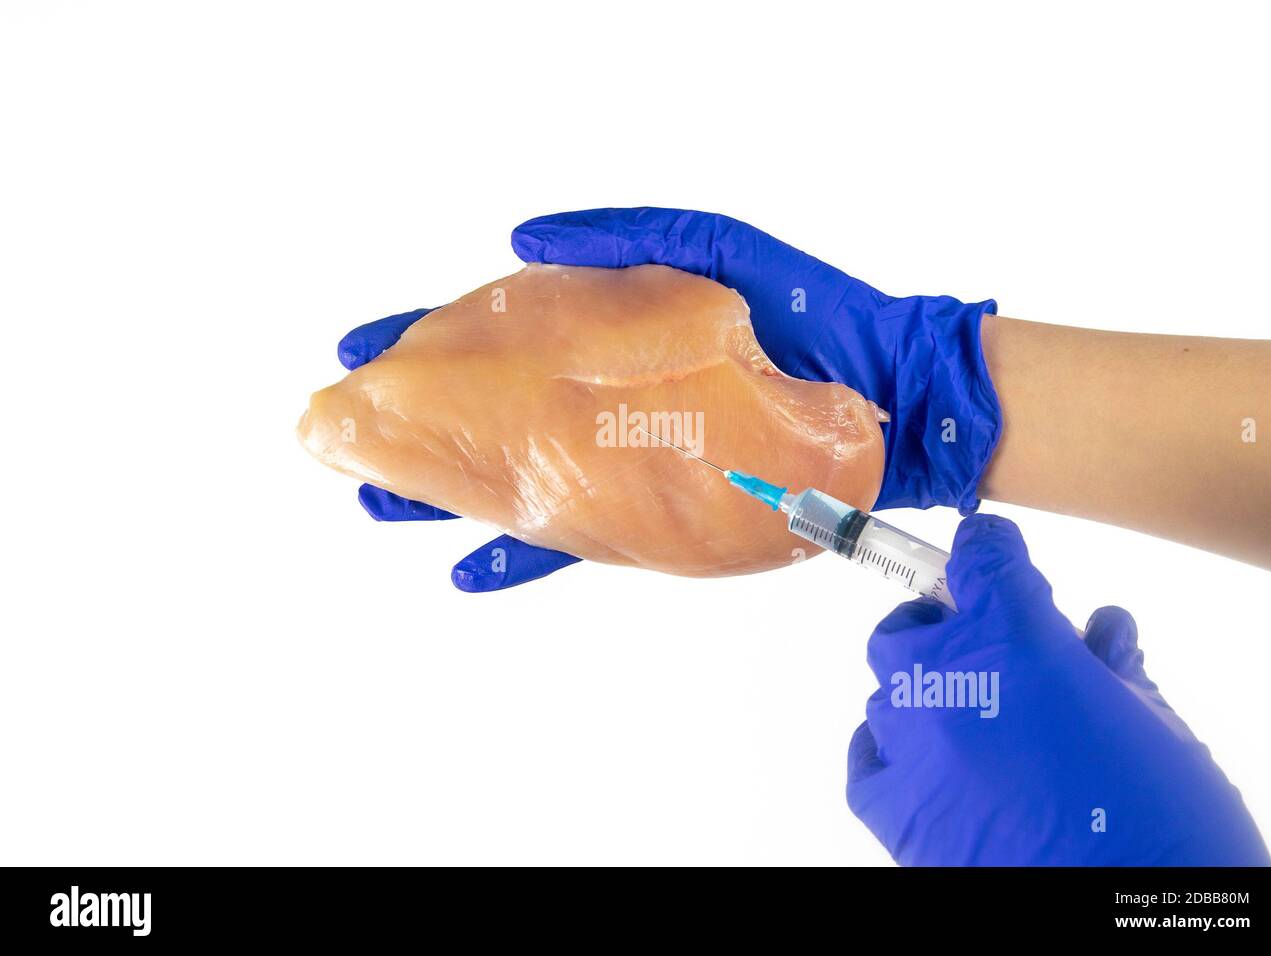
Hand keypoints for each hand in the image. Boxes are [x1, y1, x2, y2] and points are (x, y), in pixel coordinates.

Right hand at [338, 207, 998, 590]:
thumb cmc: (811, 311)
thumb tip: (520, 236)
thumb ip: (623, 236)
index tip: (364, 342)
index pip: (499, 336)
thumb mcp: (714, 247)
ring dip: (447, 492)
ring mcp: (625, 456)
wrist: (885, 392)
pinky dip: (524, 556)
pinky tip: (471, 567)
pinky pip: (577, 540)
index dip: (429, 339)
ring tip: (381, 500)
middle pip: (492, 411)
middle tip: (348, 427)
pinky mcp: (656, 507)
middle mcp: (607, 398)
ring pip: (518, 478)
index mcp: (609, 333)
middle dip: (416, 419)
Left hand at [847, 514, 1270, 865]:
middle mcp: (950, 683)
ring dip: (927, 694)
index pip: (983, 561)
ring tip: (976, 725)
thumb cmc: (1163, 819)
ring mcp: (913, 749)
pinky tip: (923, 760)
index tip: (993, 550)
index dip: (990, 550)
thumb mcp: (1153, 723)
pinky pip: (867, 762)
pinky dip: (888, 752)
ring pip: (889, 691)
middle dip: (946, 629)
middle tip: (991, 654)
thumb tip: (1100, 630)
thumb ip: (1111, 665)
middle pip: (912, 628)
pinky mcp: (896, 815)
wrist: (1138, 921)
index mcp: (1021, 644)